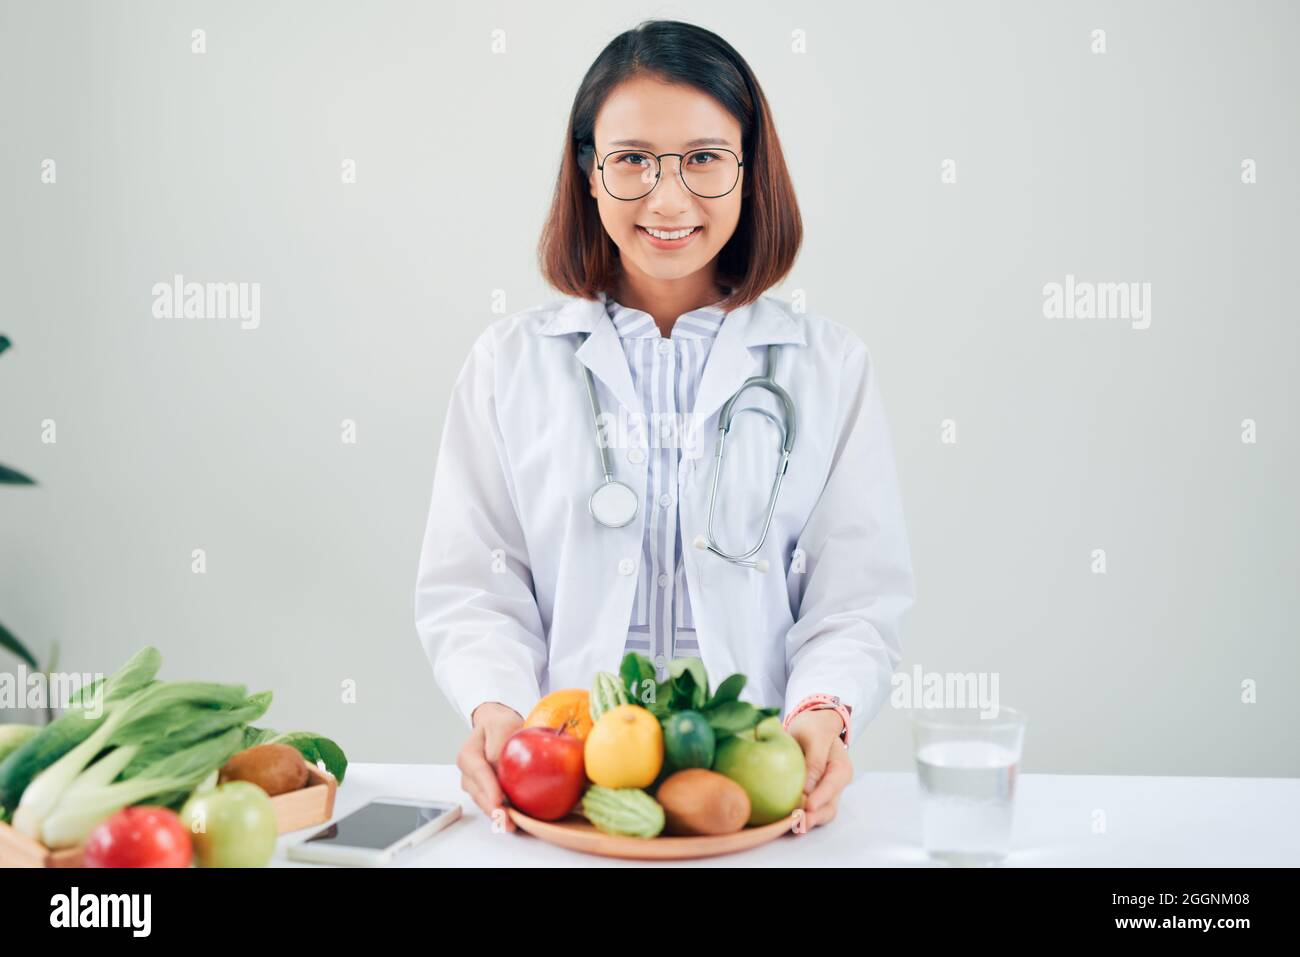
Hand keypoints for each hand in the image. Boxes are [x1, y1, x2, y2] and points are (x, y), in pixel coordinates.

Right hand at [457, 701, 523, 831]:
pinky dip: (501, 812)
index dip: (488, 787)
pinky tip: (513, 820)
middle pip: (478, 792)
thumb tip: (501, 763)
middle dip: (492, 808)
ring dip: (496, 814)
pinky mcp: (486, 792)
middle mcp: (468, 772)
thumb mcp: (502, 724)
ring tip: (510, 824)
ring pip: (483, 802)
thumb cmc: (500, 725)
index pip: (478, 771)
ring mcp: (475, 784)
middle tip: (506, 820)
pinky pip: (491, 803)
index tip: (498, 800)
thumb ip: (500, 741)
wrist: (498, 727)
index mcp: (468, 754)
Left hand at [785, 709, 851, 829]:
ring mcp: (823, 794)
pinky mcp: (810, 796)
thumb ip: (815, 759)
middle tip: (798, 823)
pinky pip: (807, 811)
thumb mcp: (815, 735)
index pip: (832, 786)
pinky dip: (798, 817)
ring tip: (791, 827)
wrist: (811, 727)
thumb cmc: (814, 728)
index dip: (821, 798)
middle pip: (829, 807)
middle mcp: (835, 786)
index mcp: (841, 769)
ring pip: (819, 814)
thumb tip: (807, 787)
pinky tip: (784, 821)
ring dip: (806, 822)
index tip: (808, 807)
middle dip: (814, 818)